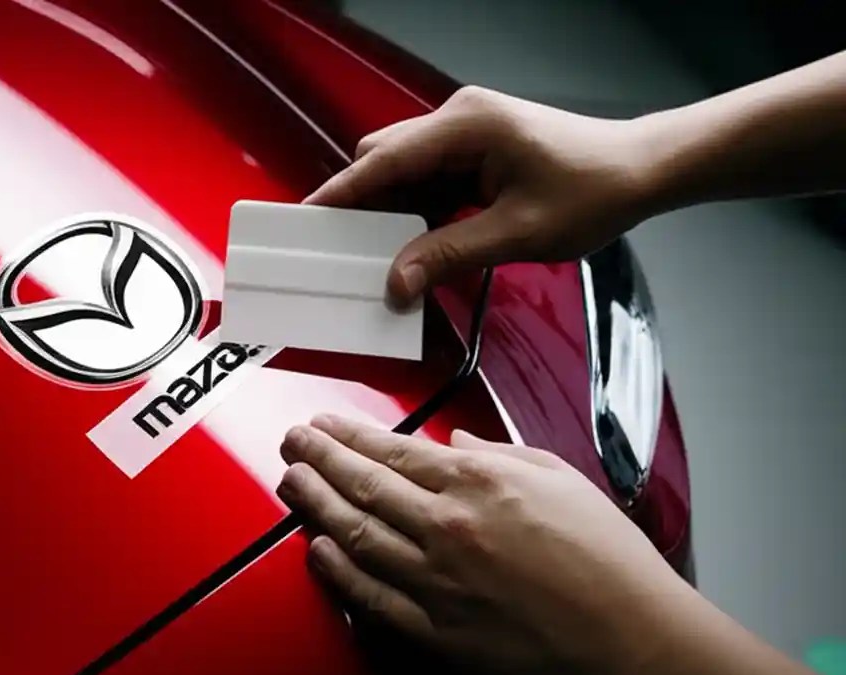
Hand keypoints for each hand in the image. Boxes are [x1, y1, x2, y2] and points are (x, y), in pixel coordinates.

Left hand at [276, 414, 694, 674]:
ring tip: (292, 482)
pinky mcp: (436, 628)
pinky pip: (369, 595)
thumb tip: (459, 439)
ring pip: (354, 533)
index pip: (394, 448)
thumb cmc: (608, 561)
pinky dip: (336, 571)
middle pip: (362, 484)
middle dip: (318, 457)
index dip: (349, 433)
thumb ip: (501, 453)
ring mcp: (437, 579)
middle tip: (293, 442)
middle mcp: (449, 526)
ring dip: (314, 504)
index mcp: (480, 483)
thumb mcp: (560, 477)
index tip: (325, 424)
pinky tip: (315, 549)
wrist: (633, 638)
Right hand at [304, 86, 658, 308]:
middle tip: (344, 250)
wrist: (643, 170)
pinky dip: (417, 211)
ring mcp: (467, 133)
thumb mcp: (517, 234)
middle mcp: (459, 119)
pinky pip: (429, 179)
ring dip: (392, 212)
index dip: (342, 192)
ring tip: (379, 255)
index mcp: (467, 125)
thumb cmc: (594, 191)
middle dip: (363, 206)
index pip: (384, 160)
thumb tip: (397, 280)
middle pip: (385, 160)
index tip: (306, 218)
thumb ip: (449, 254)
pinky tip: (417, 243)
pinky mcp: (476, 151)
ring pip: (404, 172)